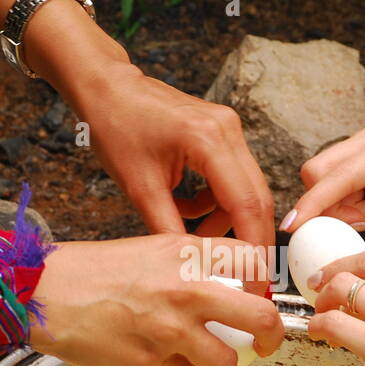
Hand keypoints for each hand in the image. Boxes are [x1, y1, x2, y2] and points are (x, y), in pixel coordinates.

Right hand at [29, 234, 283, 365]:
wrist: (45, 292)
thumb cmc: (96, 272)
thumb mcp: (154, 249)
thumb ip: (195, 268)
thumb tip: (234, 295)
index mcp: (189, 252)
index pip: (255, 265)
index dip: (265, 288)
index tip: (258, 300)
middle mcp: (188, 288)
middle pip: (262, 317)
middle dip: (273, 337)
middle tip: (265, 344)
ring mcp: (171, 327)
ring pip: (229, 361)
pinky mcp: (152, 360)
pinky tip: (171, 363)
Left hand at [68, 63, 275, 276]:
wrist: (106, 87)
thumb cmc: (115, 126)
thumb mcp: (139, 187)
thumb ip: (169, 229)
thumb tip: (192, 267)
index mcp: (209, 141)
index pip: (246, 204)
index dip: (254, 246)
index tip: (256, 278)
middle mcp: (228, 131)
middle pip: (257, 198)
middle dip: (250, 238)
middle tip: (244, 274)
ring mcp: (228, 129)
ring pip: (246, 190)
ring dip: (225, 220)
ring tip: (194, 236)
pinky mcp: (222, 133)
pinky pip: (232, 179)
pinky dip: (215, 202)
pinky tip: (188, 207)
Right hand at [282, 126, 364, 249]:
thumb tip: (360, 262)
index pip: (334, 177)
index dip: (310, 205)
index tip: (291, 229)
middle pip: (318, 174)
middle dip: (332, 207)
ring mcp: (362, 144)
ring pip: (328, 183)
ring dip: (349, 207)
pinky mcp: (361, 155)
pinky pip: (340, 185)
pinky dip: (356, 203)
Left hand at [307, 249, 364, 365]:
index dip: (346, 264)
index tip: (330, 274)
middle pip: (356, 274)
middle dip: (332, 289)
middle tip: (325, 305)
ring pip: (339, 291)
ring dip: (323, 307)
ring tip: (324, 324)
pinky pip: (333, 324)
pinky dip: (317, 327)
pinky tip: (320, 337)